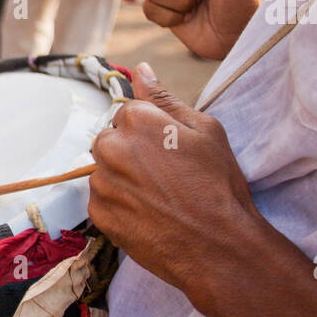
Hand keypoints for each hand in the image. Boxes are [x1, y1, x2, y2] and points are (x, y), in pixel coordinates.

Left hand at [88, 62, 266, 315]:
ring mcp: (101, 182)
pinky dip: (119, 203)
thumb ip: (164, 97)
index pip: (128, 111)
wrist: (217, 247)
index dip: (151, 130)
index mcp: (135, 119)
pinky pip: (102, 198)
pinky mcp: (98, 213)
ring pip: (105, 169)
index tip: (170, 149)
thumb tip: (139, 69)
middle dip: (131, 150)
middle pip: (111, 138)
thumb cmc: (218, 185)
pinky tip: (147, 212)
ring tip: (159, 195)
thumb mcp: (205, 130)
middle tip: (165, 174)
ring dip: (123, 176)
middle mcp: (110, 147)